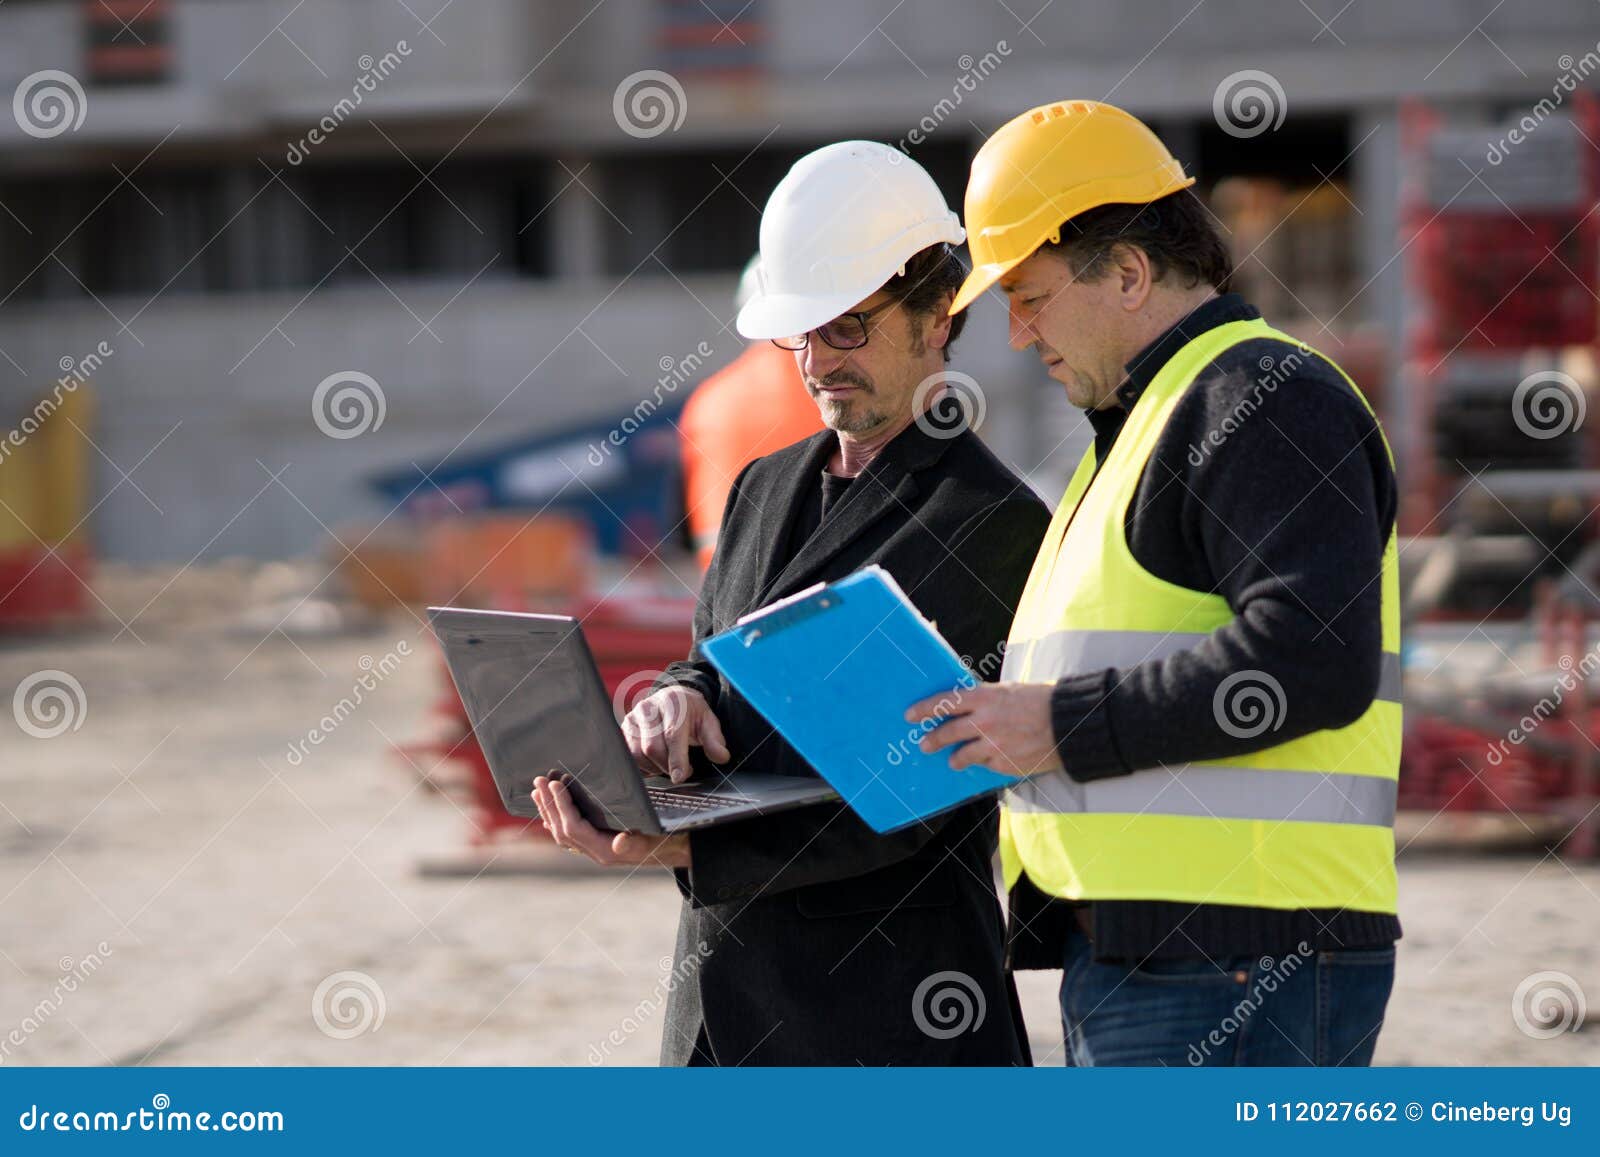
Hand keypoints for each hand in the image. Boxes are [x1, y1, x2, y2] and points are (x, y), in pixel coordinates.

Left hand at [532, 774, 690, 867]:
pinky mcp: (598, 843)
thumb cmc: (669, 840)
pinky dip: (558, 820)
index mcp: (607, 852)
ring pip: (563, 832)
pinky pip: (571, 834)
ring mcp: (596, 849)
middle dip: (549, 805)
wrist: (678, 849)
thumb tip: (619, 843)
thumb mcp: (657, 838)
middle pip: (562, 830)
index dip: (562, 806)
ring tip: (537, 791)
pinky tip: (550, 812)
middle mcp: (597, 853)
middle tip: (539, 782)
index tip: (555, 784)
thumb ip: (637, 843)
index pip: (574, 828)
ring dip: (549, 810)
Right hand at [622, 684, 728, 783]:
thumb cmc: (689, 713)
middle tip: (682, 771)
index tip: (680, 776)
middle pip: (651, 747)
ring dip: (654, 767)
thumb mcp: (708, 721)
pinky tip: (655, 763)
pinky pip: (628, 756)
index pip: (672, 734)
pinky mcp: (623, 730)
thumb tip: (721, 757)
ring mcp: (632, 718)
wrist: (671, 699)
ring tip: (668, 764)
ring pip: (637, 754)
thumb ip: (715, 739)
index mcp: (673, 702)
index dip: (676, 758)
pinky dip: (642, 766)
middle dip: (667, 766)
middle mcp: (648, 708)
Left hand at [905, 683, 1063, 776]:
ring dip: (955, 759)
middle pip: (947, 733)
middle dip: (932, 740)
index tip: (909, 715)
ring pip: (962, 756)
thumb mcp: (1007, 691)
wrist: (1068, 724)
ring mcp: (993, 746)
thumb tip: (963, 704)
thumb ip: (983, 699)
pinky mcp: (1003, 764)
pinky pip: (986, 765)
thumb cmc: (1039, 701)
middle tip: (923, 745)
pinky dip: (986, 762)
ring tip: (953, 761)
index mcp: (983, 698)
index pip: (944, 702)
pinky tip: (991, 759)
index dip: (924, 709)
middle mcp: (984, 722)